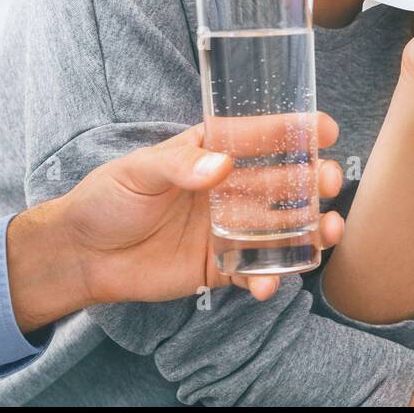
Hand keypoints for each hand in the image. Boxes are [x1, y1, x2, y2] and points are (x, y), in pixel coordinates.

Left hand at [8, 114, 345, 331]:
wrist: (82, 256)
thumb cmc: (107, 200)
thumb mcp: (137, 171)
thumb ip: (179, 166)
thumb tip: (220, 167)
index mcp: (211, 153)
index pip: (259, 137)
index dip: (295, 131)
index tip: (325, 129)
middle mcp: (229, 188)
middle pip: (283, 181)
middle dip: (313, 180)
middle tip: (330, 181)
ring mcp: (230, 228)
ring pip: (282, 226)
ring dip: (311, 228)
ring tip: (331, 231)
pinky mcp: (222, 266)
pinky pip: (257, 271)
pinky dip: (270, 278)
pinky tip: (272, 283)